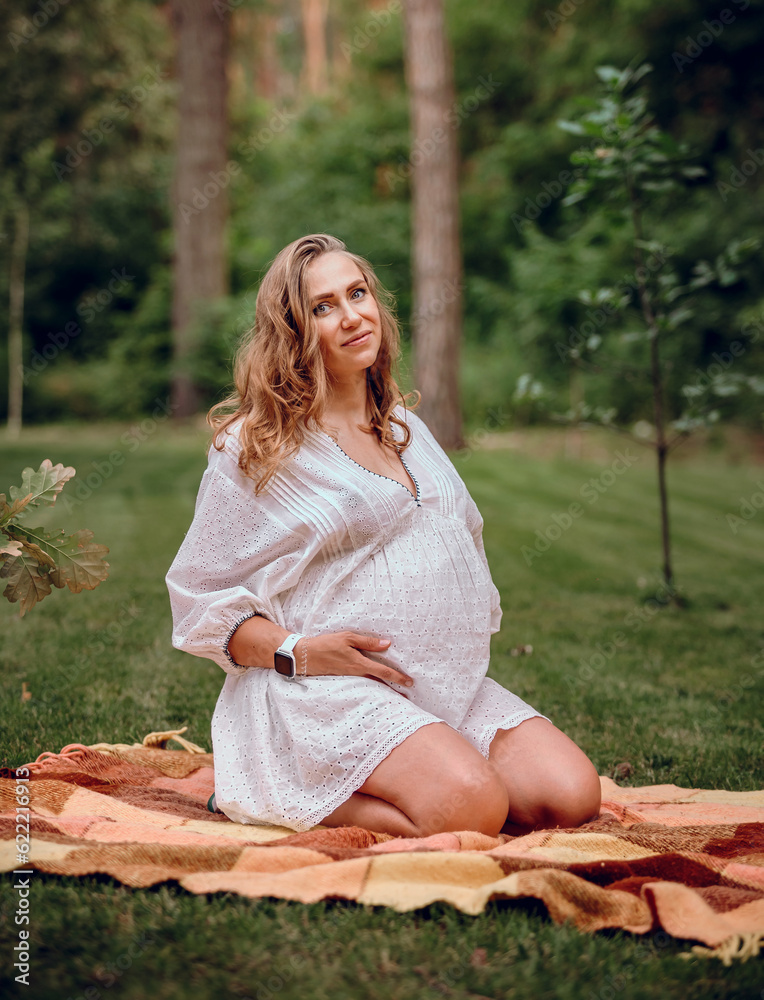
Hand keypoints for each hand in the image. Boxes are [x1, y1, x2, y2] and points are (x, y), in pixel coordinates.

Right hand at [296, 631, 413, 692]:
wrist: (305, 656)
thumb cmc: (326, 644)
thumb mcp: (347, 637)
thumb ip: (368, 642)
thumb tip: (387, 644)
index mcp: (359, 663)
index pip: (383, 672)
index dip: (397, 677)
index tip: (409, 682)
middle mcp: (356, 674)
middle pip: (379, 683)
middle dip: (393, 688)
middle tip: (408, 693)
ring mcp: (350, 678)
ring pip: (371, 684)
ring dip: (384, 688)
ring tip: (396, 692)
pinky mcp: (344, 678)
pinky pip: (362, 683)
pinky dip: (372, 685)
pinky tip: (376, 685)